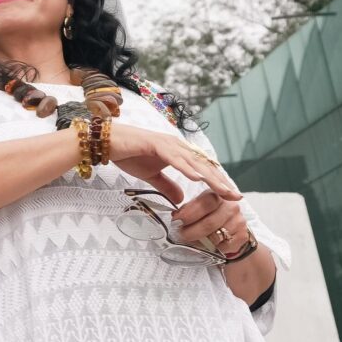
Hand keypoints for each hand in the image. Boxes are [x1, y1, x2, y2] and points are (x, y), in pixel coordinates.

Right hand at [106, 123, 240, 203]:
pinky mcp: (155, 144)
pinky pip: (174, 158)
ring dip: (209, 177)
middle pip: (203, 166)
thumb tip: (181, 199)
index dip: (217, 182)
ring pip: (193, 163)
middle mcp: (176, 146)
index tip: (231, 197)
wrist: (105, 142)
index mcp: (177, 152)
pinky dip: (186, 168)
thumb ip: (166, 185)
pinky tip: (197, 178)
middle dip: (220, 182)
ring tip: (223, 191)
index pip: (202, 169)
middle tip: (236, 197)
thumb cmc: (126, 154)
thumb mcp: (150, 175)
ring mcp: (167, 143)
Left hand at [171, 189, 249, 252]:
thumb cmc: (210, 217)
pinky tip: (207, 245)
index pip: (204, 203)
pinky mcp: (243, 236)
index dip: (189, 213)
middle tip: (181, 235)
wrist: (231, 232)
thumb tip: (176, 215)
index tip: (177, 221)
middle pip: (209, 223)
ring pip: (216, 236)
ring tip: (191, 241)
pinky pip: (223, 246)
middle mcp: (231, 207)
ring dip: (200, 241)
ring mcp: (239, 221)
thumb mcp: (198, 209)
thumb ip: (187, 210)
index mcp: (217, 195)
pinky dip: (212, 248)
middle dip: (191, 231)